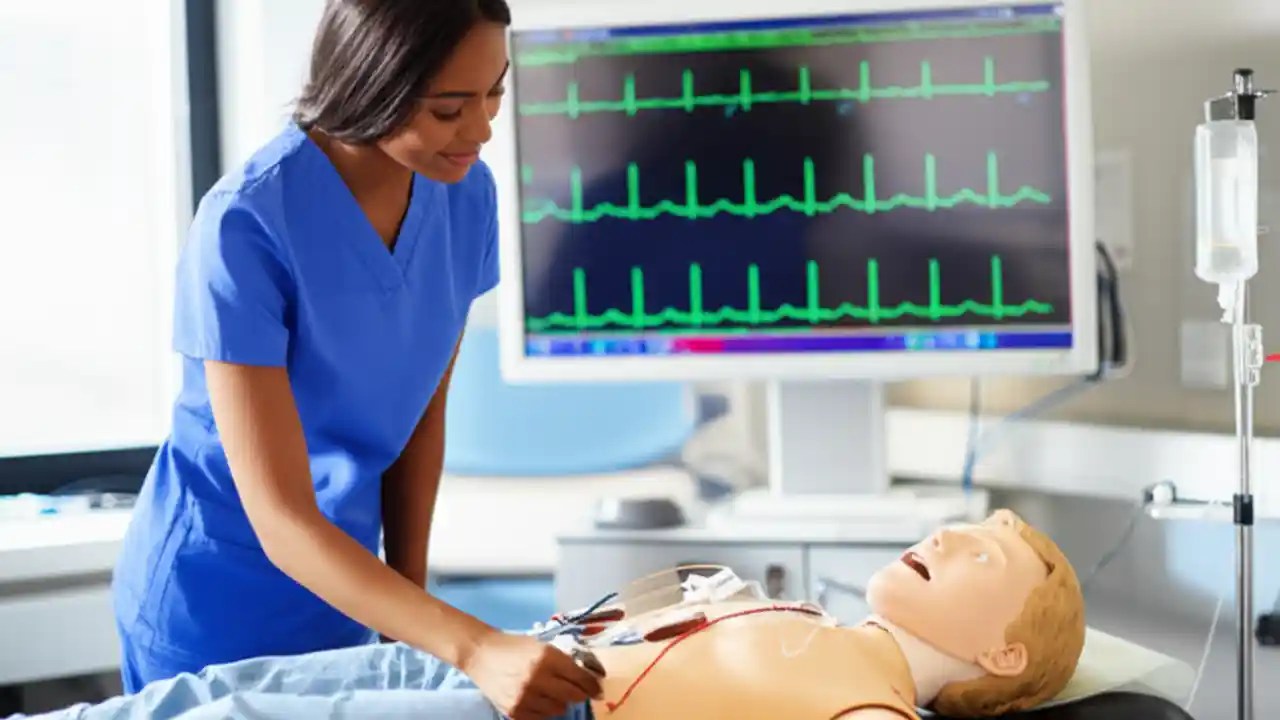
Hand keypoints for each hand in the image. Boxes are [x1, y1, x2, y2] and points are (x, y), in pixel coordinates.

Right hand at [462, 630, 602, 719]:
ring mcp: (525, 697)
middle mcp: (538, 678)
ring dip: (561, 701)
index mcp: (548, 657)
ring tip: (552, 692)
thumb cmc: (515, 647)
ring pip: (559, 709)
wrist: (481, 654)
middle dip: (580, 694)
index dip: (593, 685)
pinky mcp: (515, 711)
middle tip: (580, 691)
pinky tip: (539, 699)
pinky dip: (544, 710)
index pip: (581, 677)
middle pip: (574, 695)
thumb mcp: (542, 647)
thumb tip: (588, 678)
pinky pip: (542, 717)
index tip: (597, 689)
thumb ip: (564, 661)